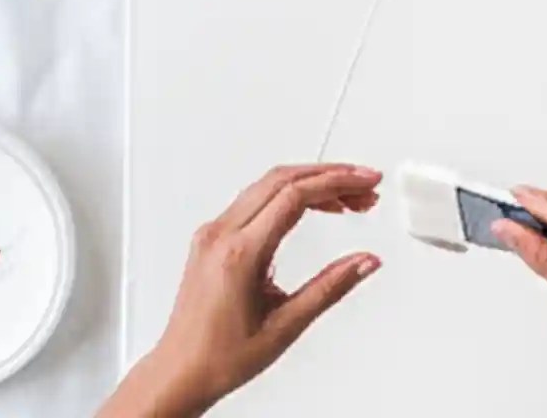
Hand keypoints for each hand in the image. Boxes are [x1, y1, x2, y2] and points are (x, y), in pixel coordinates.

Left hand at [98, 164, 383, 416]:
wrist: (181, 371)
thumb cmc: (220, 356)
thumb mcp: (286, 325)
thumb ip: (330, 287)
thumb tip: (365, 261)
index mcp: (239, 254)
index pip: (294, 196)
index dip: (337, 182)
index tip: (366, 182)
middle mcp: (220, 235)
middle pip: (282, 179)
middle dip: (330, 176)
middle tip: (365, 184)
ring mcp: (213, 234)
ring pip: (268, 185)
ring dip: (311, 183)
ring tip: (349, 198)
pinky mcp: (212, 238)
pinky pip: (254, 199)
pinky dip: (290, 195)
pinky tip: (314, 206)